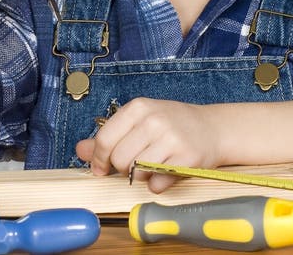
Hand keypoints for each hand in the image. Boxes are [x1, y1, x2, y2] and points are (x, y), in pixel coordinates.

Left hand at [75, 98, 223, 192]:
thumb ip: (109, 136)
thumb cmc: (172, 124)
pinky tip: (166, 171)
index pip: (105, 139)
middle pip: (119, 159)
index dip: (99, 159)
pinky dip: (157, 184)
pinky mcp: (187, 159)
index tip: (101, 168)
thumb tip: (80, 150)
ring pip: (136, 173)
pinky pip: (157, 184)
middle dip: (123, 168)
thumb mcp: (139, 121)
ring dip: (141, 176)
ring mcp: (172, 139)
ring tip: (153, 164)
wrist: (213, 128)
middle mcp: (154, 121)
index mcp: (139, 108)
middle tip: (135, 162)